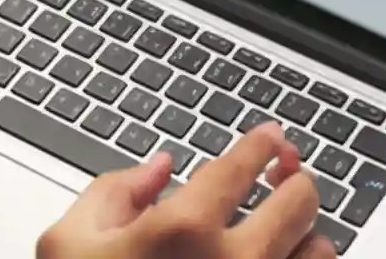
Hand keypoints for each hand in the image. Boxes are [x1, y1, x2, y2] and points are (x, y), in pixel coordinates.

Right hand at [37, 123, 335, 258]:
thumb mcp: (65, 243)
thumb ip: (113, 191)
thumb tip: (158, 170)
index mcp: (182, 230)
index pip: (244, 164)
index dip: (262, 143)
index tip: (269, 139)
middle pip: (299, 199)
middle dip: (294, 179)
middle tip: (285, 175)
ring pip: (320, 250)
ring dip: (306, 233)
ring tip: (286, 230)